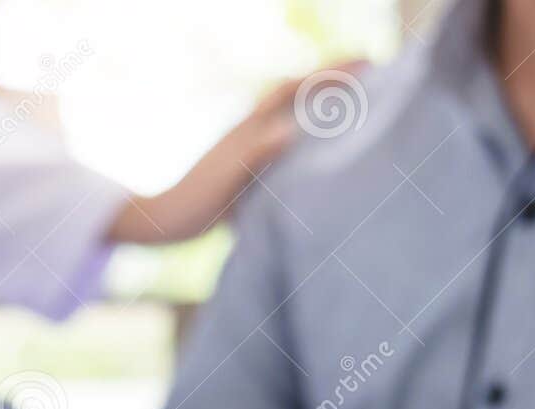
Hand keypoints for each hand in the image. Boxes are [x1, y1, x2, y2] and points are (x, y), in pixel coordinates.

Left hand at [109, 62, 365, 244]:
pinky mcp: (248, 167)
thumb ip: (256, 153)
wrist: (162, 220)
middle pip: (297, 94)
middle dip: (332, 81)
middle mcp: (252, 130)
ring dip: (322, 106)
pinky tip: (323, 150)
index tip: (365, 63)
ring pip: (293, 115)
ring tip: (358, 105)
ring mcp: (250, 148)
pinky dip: (308, 137)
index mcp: (251, 128)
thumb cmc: (194, 203)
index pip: (296, 88)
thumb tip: (291, 130)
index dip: (329, 73)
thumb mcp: (226, 179)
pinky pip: (286, 142)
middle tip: (372, 75)